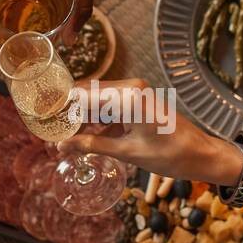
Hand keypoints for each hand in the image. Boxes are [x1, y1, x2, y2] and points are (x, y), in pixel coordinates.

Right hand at [56, 80, 242, 185]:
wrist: (201, 154)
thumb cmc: (170, 154)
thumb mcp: (128, 152)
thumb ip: (92, 146)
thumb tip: (60, 146)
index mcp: (127, 97)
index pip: (81, 97)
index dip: (59, 108)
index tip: (40, 118)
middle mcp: (130, 87)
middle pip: (86, 95)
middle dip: (67, 113)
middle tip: (47, 130)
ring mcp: (135, 91)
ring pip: (96, 101)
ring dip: (81, 118)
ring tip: (62, 137)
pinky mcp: (139, 100)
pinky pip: (110, 106)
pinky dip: (97, 121)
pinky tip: (84, 139)